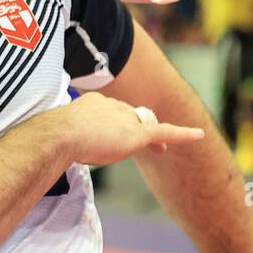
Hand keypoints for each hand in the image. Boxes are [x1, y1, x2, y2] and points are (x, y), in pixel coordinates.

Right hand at [55, 92, 204, 166]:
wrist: (61, 135)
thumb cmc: (55, 137)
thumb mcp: (62, 133)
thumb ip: (70, 136)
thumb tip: (60, 147)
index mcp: (95, 102)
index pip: (111, 112)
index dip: (115, 123)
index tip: (109, 133)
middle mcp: (114, 105)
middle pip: (130, 117)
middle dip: (134, 129)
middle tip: (137, 143)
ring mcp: (126, 118)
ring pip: (144, 127)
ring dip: (150, 137)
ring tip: (159, 151)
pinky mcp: (138, 134)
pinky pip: (165, 132)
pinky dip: (183, 134)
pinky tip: (198, 135)